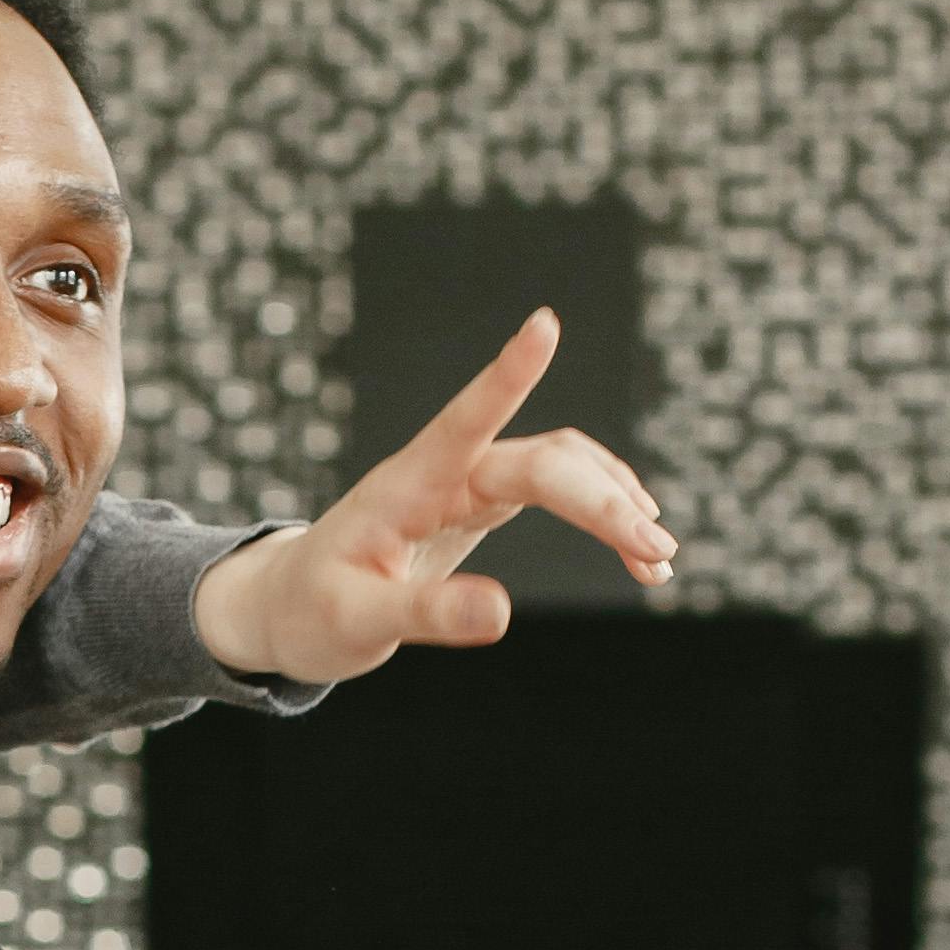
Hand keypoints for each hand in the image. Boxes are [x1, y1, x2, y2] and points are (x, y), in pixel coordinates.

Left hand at [188, 312, 674, 688]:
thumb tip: (501, 615)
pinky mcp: (482, 500)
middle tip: (657, 556)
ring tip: (658, 561)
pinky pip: (557, 488)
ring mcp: (467, 482)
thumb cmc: (312, 613)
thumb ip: (426, 616)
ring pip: (560, 467)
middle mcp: (443, 473)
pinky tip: (637, 552)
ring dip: (613, 504)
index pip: (464, 421)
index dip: (507, 375)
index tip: (545, 323)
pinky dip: (601, 514)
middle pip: (542, 462)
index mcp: (405, 489)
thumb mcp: (359, 626)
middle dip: (604, 500)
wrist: (291, 607)